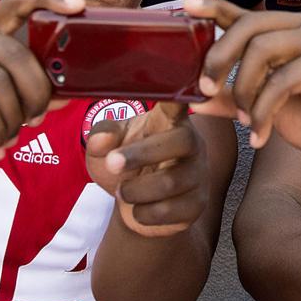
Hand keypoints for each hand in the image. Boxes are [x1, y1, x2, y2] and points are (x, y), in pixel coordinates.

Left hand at [85, 101, 207, 237]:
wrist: (134, 206)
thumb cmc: (124, 165)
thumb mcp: (105, 148)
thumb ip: (102, 137)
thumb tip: (103, 139)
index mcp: (170, 120)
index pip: (178, 103)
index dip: (179, 96)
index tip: (176, 87)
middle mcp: (192, 142)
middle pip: (180, 141)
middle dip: (141, 154)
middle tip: (112, 162)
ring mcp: (198, 173)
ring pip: (170, 182)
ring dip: (135, 190)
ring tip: (122, 191)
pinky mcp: (197, 203)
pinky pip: (170, 211)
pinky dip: (144, 213)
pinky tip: (139, 208)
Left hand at [183, 0, 300, 157]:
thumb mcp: (270, 109)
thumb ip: (234, 99)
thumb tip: (193, 102)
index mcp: (287, 31)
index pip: (244, 13)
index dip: (213, 8)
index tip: (185, 6)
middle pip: (248, 25)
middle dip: (219, 57)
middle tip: (204, 88)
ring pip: (263, 49)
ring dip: (243, 89)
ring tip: (243, 120)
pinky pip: (283, 79)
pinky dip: (264, 110)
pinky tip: (261, 135)